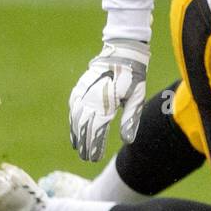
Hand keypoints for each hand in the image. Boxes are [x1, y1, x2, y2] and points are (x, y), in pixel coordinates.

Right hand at [68, 39, 148, 161]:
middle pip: (83, 125)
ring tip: (80, 149)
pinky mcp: (79, 87)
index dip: (94, 144)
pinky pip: (73, 108)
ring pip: (75, 117)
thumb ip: (131, 119)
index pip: (96, 128)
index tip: (94, 158)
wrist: (121, 52)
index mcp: (106, 100)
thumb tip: (127, 141)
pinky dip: (73, 121)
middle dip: (85, 143)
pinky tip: (74, 131)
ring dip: (76, 134)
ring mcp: (82, 91)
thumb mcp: (137, 97)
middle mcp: (90, 96)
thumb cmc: (133, 76)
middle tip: (87, 158)